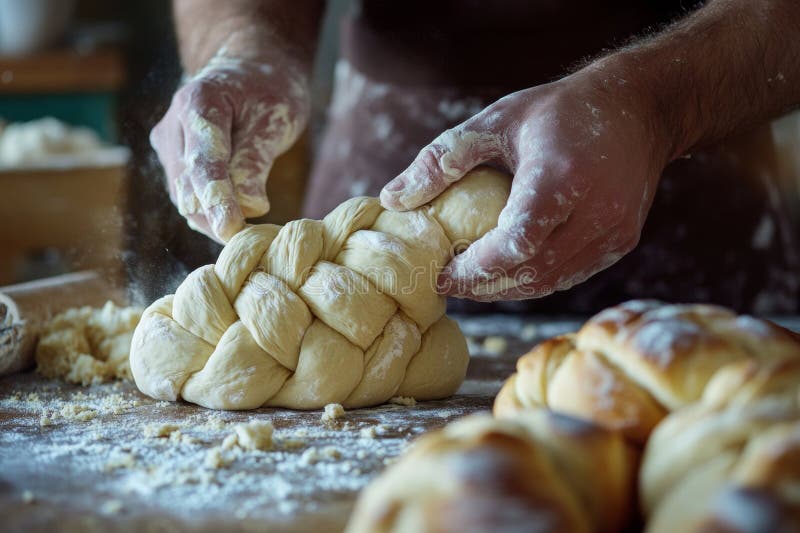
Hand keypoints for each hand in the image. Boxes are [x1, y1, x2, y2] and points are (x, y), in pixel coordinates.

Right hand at [151, 51, 308, 242]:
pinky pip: (190, 197)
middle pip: (189, 186)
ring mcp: (168, 147)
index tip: (231, 229)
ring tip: (249, 238)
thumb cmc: (267, 91)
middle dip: (218, 217)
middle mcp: (173, 126)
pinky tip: (236, 225)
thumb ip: (256, 161)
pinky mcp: (174, 165)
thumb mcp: (273, 119)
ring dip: (215, 220)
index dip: (217, 199)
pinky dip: (212, 214)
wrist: (248, 72)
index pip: (203, 161)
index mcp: (197, 103)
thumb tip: (249, 207)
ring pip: (186, 198)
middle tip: (253, 241)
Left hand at [380, 71, 671, 300]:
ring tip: (470, 280)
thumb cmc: (560, 112)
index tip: (439, 272)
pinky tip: (507, 272)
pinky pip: (570, 275)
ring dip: (506, 289)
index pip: (516, 242)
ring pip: (551, 282)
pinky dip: (534, 280)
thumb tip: (393, 199)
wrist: (639, 110)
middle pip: (531, 273)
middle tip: (447, 283)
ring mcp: (615, 232)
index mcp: (562, 176)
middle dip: (482, 286)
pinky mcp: (622, 242)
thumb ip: (442, 160)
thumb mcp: (495, 121)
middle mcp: (597, 211)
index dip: (474, 268)